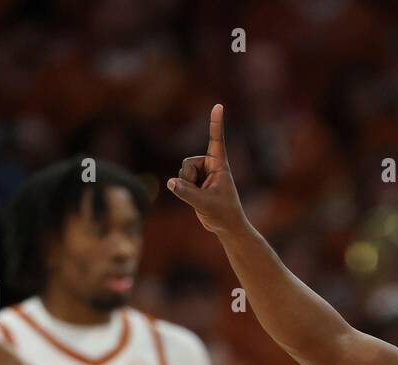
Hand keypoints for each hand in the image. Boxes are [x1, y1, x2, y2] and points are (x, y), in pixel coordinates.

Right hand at [167, 103, 247, 235]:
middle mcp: (210, 165)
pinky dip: (184, 191)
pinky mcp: (195, 181)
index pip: (217, 141)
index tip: (219, 105)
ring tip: (202, 198)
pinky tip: (197, 198)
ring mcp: (202, 173)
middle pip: (187, 164)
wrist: (226, 226)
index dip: (216, 123)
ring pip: (182, 172)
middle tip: (202, 194)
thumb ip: (187, 193)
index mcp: (220, 165)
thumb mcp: (205, 204)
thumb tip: (170, 183)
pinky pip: (180, 181)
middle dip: (188, 180)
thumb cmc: (223, 214)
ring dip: (186, 187)